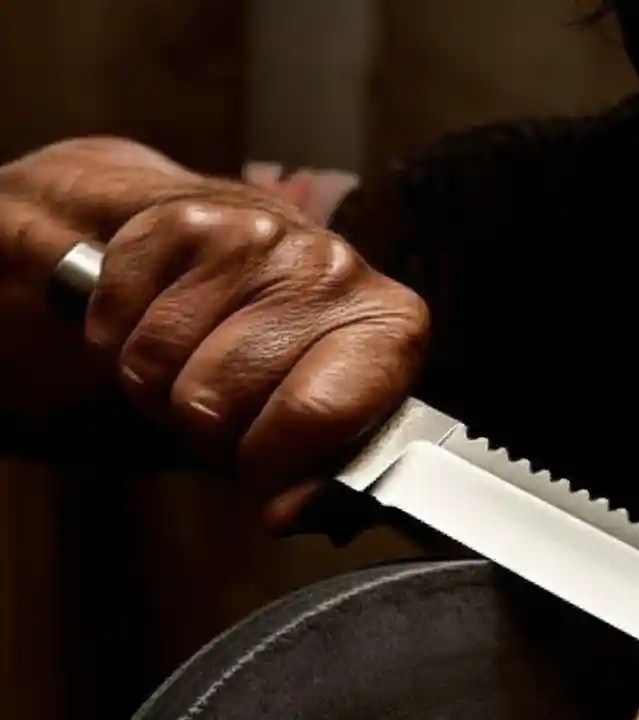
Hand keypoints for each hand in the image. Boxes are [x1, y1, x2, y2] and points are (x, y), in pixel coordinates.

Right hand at [0, 137, 428, 529]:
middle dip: (207, 427)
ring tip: (197, 364)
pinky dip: (119, 339)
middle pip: (217, 401)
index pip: (316, 415)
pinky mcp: (184, 220)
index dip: (272, 463)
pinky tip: (166, 321)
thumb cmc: (292, 347)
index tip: (264, 469)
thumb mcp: (329, 410)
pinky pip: (114, 322)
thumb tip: (284, 512)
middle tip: (226, 408)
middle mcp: (332, 270)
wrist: (242, 245)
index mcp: (389, 326)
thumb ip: (313, 471)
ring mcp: (258, 236)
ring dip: (159, 386)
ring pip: (155, 365)